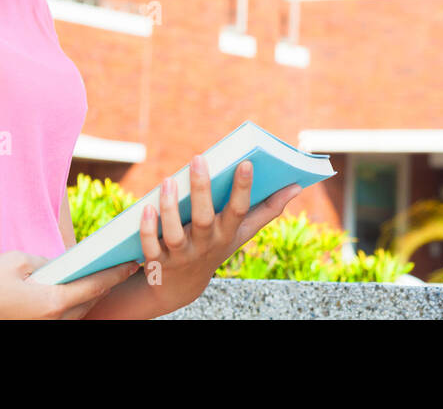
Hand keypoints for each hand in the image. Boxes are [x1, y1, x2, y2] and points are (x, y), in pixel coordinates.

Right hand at [0, 250, 138, 318]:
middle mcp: (52, 323)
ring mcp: (42, 330)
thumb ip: (44, 261)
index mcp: (51, 303)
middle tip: (118, 269)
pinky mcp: (31, 330)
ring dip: (87, 299)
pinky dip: (68, 308)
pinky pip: (59, 321)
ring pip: (75, 316)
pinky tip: (68, 296)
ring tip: (96, 281)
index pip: (94, 286)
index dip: (115, 274)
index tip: (131, 263)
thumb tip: (57, 264)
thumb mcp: (16, 262)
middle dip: (104, 286)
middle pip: (89, 304)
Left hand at [139, 156, 300, 311]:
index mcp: (227, 233)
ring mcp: (180, 254)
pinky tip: (145, 206)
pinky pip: (150, 245)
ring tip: (169, 181)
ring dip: (170, 207)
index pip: (239, 210)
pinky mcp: (157, 260)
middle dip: (202, 189)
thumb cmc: (215, 246)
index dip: (244, 188)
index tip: (246, 162)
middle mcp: (205, 245)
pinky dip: (147, 228)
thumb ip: (267, 210)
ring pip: (174, 233)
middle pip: (204, 219)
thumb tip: (297, 186)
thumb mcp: (241, 232)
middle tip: (199, 157)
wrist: (181, 285)